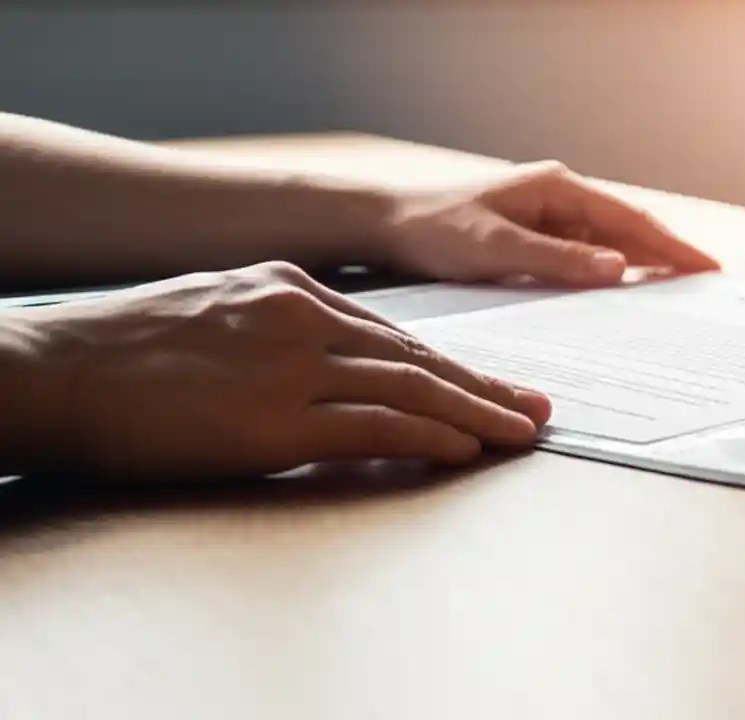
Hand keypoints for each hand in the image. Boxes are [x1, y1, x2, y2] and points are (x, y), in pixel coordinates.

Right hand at [0, 262, 550, 480]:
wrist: (57, 370)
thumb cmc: (126, 350)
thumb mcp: (217, 308)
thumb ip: (282, 327)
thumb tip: (335, 359)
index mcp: (291, 287)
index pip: (396, 334)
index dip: (454, 363)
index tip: (495, 382)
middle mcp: (303, 317)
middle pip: (419, 358)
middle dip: (486, 386)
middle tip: (536, 407)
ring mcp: (292, 367)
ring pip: (410, 389)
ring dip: (476, 414)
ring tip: (521, 433)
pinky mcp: (275, 421)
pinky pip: (374, 427)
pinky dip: (427, 437)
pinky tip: (464, 449)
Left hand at [378, 161, 720, 285]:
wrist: (392, 225)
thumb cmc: (437, 230)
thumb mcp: (496, 248)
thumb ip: (558, 259)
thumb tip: (619, 268)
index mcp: (558, 189)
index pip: (629, 219)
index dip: (671, 245)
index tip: (705, 266)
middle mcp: (561, 197)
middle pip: (629, 228)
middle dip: (670, 254)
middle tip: (709, 283)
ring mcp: (552, 216)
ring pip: (612, 242)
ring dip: (647, 264)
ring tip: (683, 290)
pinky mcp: (540, 236)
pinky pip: (588, 254)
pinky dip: (614, 271)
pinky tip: (631, 290)